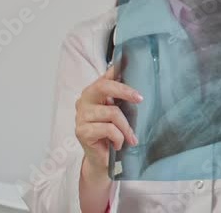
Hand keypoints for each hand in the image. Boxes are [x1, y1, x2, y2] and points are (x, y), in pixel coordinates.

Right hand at [75, 65, 141, 183]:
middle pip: (103, 87)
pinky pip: (108, 129)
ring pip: (112, 113)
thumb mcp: (120, 112)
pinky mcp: (81, 131)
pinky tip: (118, 144)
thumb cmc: (112, 133)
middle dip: (124, 91)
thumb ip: (122, 98)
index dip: (115, 69)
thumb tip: (137, 79)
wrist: (102, 159)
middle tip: (140, 99)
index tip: (127, 62)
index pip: (105, 77)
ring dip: (126, 127)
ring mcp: (81, 116)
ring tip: (131, 137)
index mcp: (94, 93)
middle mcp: (84, 100)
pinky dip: (119, 137)